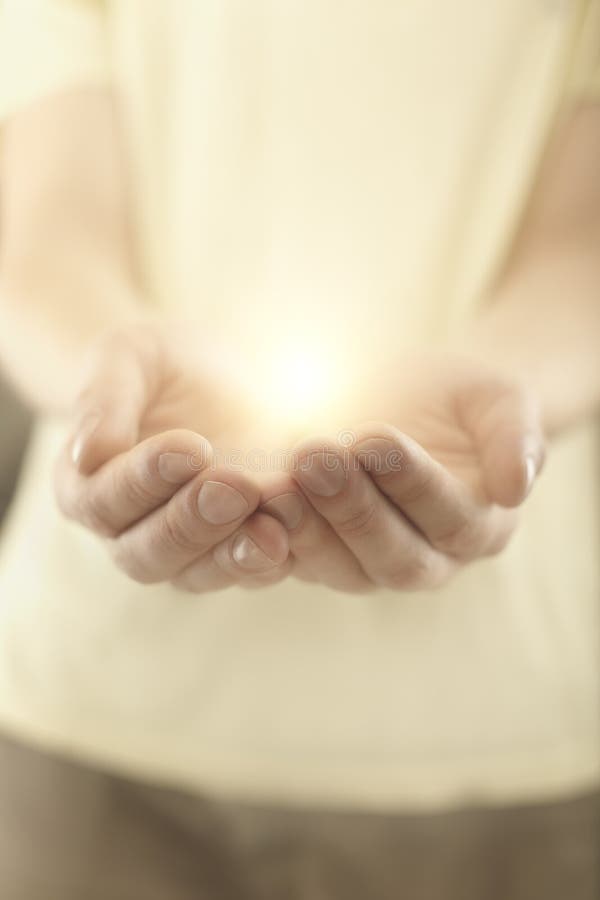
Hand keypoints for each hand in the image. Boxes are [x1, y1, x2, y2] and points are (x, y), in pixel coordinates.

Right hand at [55, 322, 291, 589]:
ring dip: (236, 551)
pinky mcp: (236, 547)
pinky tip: (301, 532)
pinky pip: (250, 569)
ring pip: (200, 573)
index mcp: (85, 486)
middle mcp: (127, 532)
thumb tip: (88, 455)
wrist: (215, 376)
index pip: (104, 500)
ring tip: (274, 521)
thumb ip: (104, 399)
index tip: (190, 447)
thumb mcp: (129, 356)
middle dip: (193, 522)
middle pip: (148, 553)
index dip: (144, 480)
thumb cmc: (160, 362)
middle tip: (237, 486)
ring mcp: (185, 549)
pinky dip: (275, 556)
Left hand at [258, 351, 545, 592]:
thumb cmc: (464, 397)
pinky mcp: (322, 554)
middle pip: (394, 556)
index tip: (374, 438)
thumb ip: (516, 437)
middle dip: (352, 509)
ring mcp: (370, 564)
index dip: (413, 482)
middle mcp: (429, 560)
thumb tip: (517, 486)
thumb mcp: (499, 399)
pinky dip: (271, 535)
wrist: (417, 402)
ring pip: (341, 568)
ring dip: (307, 527)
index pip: (451, 518)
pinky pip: (296, 558)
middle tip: (313, 457)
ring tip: (276, 481)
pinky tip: (246, 498)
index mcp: (479, 529)